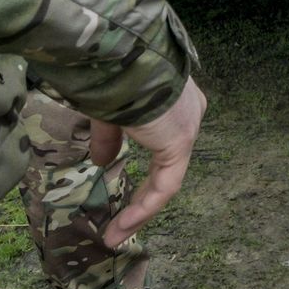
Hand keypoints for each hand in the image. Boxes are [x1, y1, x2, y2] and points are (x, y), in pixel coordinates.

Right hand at [87, 76, 205, 246]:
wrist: (120, 54)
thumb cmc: (109, 71)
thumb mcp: (105, 106)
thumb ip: (109, 136)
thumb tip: (101, 162)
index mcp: (172, 96)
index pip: (159, 138)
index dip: (137, 160)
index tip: (113, 175)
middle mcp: (187, 111)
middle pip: (166, 162)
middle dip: (141, 195)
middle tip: (118, 222)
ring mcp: (187, 126)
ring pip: (166, 177)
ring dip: (139, 209)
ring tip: (114, 234)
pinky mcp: (180, 142)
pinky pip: (165, 185)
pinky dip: (142, 208)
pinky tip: (121, 227)